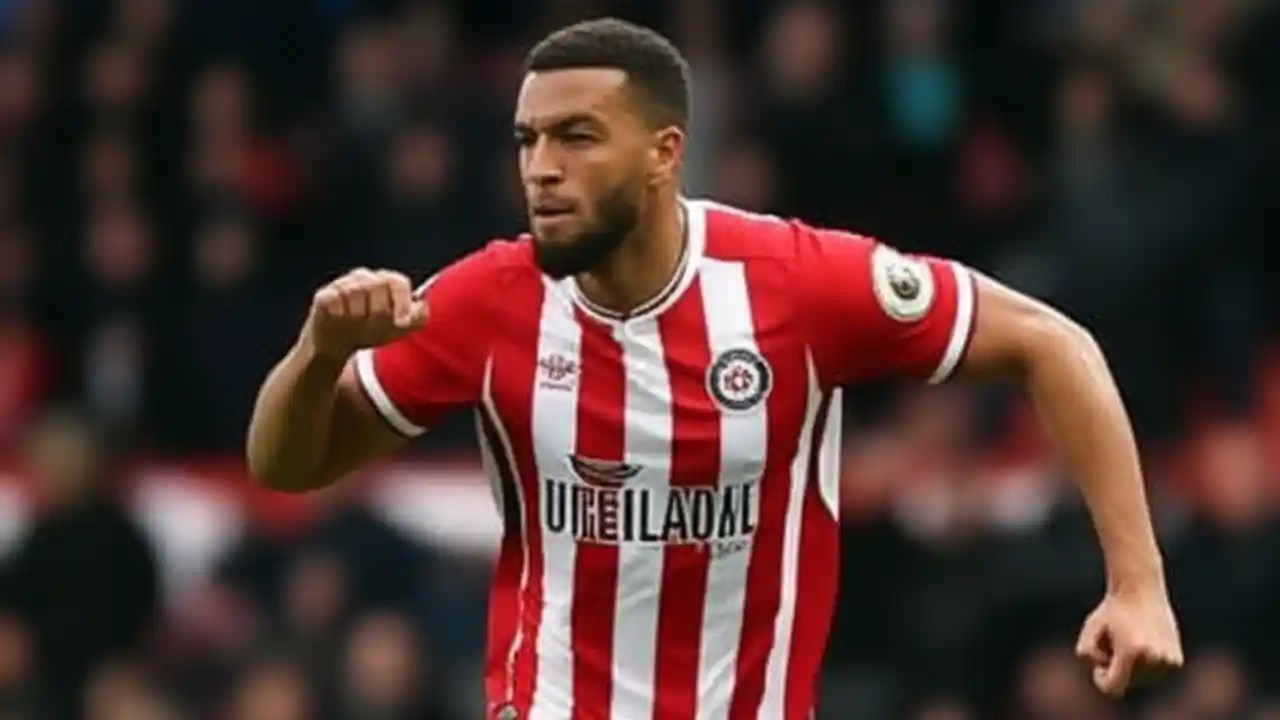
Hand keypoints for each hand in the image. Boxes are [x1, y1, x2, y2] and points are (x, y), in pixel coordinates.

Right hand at [305, 268, 427, 358]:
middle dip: (378, 312)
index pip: (398, 282)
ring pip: (354, 292)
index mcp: (386, 282)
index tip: (402, 323)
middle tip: (373, 327)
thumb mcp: (399, 329)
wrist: (340, 344)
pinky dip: (338, 314)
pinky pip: (332, 299)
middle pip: (376, 285)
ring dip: (358, 316)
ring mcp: (343, 284)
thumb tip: (422, 305)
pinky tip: (339, 321)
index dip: (402, 302)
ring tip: (355, 325)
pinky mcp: (324, 295)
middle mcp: (365, 278)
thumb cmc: (373, 331)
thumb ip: (418, 318)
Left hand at [1075, 587, 1183, 697]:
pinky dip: (1147, 664)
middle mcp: (1153, 659)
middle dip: (1118, 669)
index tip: (1100, 666)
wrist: (1140, 589)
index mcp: (1131, 652)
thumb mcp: (1090, 628)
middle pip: (1128, 683)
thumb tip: (1102, 668)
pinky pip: (1155, 674)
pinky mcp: (1176, 660)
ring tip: (1130, 642)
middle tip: (1114, 644)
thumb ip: (1085, 652)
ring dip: (1133, 667)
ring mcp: (1167, 661)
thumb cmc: (1112, 610)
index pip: (1114, 687)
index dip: (1102, 680)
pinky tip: (1143, 643)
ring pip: (1143, 680)